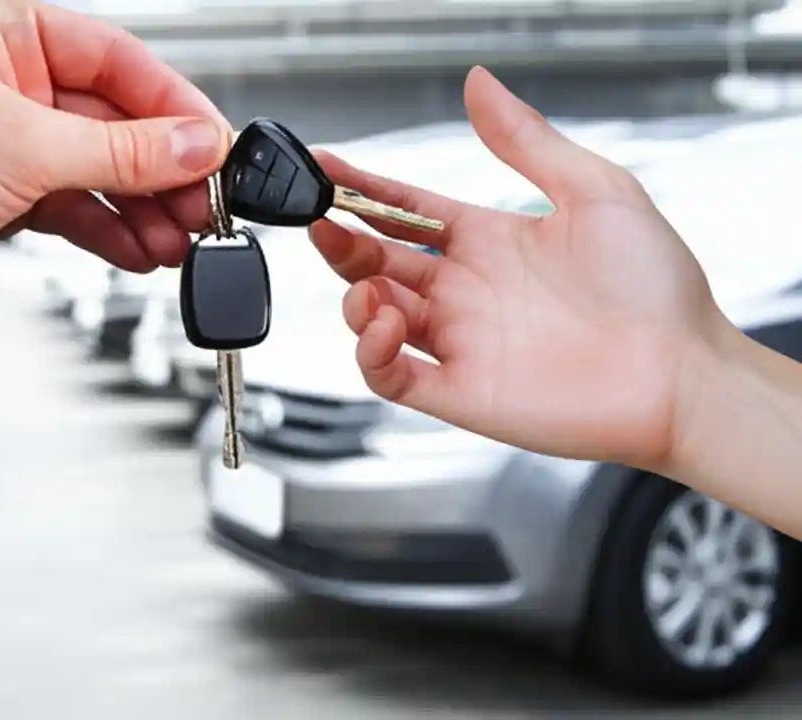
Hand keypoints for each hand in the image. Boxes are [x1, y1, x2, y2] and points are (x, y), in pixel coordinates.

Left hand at [0, 0, 230, 305]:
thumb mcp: (24, 147)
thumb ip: (121, 151)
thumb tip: (195, 144)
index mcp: (14, 33)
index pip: (123, 63)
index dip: (177, 109)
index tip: (218, 150)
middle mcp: (17, 81)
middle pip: (120, 122)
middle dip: (165, 171)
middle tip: (207, 207)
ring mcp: (13, 140)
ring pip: (103, 171)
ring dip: (144, 210)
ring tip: (180, 241)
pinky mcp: (6, 192)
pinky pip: (77, 207)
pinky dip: (109, 232)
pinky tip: (139, 252)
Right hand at [309, 67, 730, 471]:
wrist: (682, 373)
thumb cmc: (653, 286)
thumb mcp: (594, 190)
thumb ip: (526, 141)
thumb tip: (479, 84)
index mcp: (489, 242)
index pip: (405, 211)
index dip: (362, 189)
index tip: (326, 165)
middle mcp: (466, 292)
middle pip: (377, 262)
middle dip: (342, 242)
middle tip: (323, 222)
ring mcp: (459, 343)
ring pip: (374, 317)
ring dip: (354, 297)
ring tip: (366, 285)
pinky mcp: (459, 391)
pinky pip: (391, 375)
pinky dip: (370, 352)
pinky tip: (382, 324)